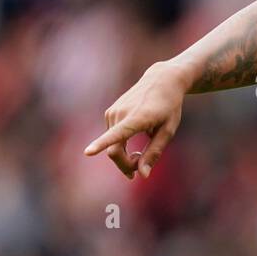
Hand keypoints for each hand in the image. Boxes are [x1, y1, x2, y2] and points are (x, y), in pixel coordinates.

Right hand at [83, 61, 188, 179]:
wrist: (162, 80)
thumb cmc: (169, 107)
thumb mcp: (168, 130)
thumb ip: (154, 152)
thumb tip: (142, 175)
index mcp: (137, 119)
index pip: (118, 134)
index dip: (101, 144)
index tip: (88, 152)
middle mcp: (121, 114)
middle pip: (114, 151)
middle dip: (125, 165)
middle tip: (138, 172)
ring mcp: (112, 112)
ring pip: (111, 146)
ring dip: (124, 156)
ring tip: (140, 153)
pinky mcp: (109, 112)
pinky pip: (111, 138)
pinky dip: (120, 145)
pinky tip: (133, 139)